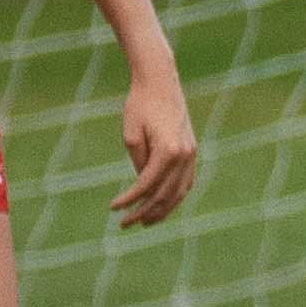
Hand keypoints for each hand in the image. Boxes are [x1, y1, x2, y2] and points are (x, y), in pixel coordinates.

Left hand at [112, 55, 201, 226]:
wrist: (160, 81)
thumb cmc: (140, 105)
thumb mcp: (131, 135)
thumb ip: (138, 163)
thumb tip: (142, 185)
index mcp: (168, 151)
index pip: (147, 185)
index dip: (129, 200)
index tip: (113, 209)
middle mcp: (184, 155)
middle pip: (164, 194)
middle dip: (145, 212)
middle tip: (126, 225)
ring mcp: (192, 154)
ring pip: (179, 192)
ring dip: (162, 210)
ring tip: (146, 223)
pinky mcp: (192, 151)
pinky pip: (186, 182)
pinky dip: (175, 196)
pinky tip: (164, 205)